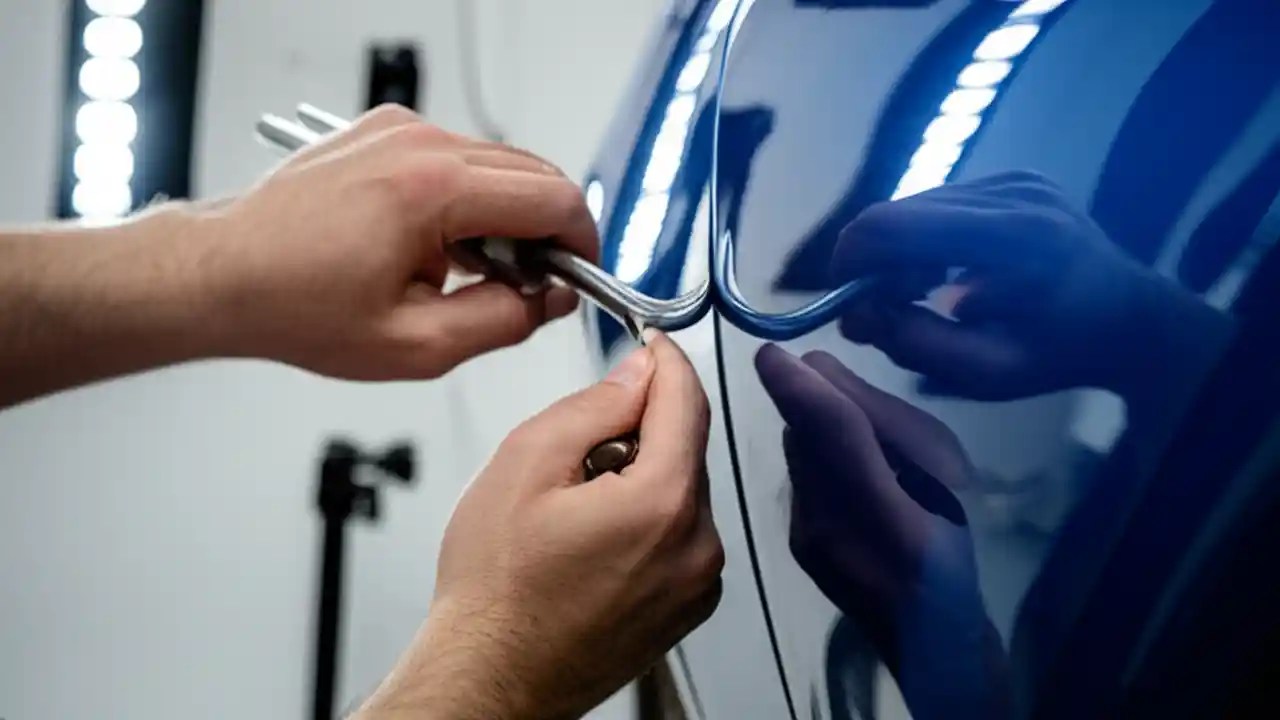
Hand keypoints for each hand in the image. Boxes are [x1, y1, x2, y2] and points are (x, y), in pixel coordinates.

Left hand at [197, 104, 597, 378]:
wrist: (223, 274)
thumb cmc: (295, 306)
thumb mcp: (417, 345)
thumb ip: (504, 322)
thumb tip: (550, 301)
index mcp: (432, 189)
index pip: (552, 198)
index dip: (582, 243)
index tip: (580, 276)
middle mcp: (419, 144)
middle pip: (532, 172)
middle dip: (547, 230)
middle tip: (532, 285)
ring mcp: (399, 131)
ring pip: (497, 163)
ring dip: (507, 215)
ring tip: (473, 272)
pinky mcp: (383, 133)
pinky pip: (457, 158)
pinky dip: (468, 198)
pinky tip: (441, 246)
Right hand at [357, 332, 721, 719]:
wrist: (490, 677)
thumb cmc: (495, 590)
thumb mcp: (526, 463)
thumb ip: (593, 406)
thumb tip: (638, 374)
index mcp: (662, 504)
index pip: (687, 401)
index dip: (665, 362)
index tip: (649, 346)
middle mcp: (696, 546)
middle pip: (685, 448)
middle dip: (639, 431)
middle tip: (575, 453)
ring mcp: (697, 583)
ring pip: (682, 491)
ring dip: (641, 479)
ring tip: (576, 513)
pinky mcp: (687, 606)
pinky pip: (680, 535)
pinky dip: (648, 521)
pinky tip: (593, 544)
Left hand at [755, 345, 1007, 717]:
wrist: (932, 637)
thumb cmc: (953, 548)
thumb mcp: (943, 476)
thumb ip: (886, 424)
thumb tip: (822, 373)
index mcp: (887, 512)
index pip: (832, 431)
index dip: (801, 387)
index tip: (771, 352)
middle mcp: (833, 528)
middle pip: (806, 437)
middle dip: (812, 402)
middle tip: (840, 389)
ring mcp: (808, 538)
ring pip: (798, 457)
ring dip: (814, 432)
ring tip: (861, 444)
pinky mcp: (797, 544)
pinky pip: (800, 481)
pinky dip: (817, 462)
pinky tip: (851, 477)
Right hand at [834, 171, 1216, 401]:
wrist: (1130, 318)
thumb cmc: (1058, 354)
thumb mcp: (986, 372)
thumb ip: (915, 344)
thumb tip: (854, 314)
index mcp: (1014, 240)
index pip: (893, 225)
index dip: (850, 260)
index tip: (845, 301)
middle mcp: (1013, 193)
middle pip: (896, 212)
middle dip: (873, 262)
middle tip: (887, 308)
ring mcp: (1015, 178)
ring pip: (912, 204)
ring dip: (899, 251)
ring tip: (924, 292)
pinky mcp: (1014, 177)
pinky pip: (938, 202)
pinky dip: (924, 238)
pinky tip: (946, 273)